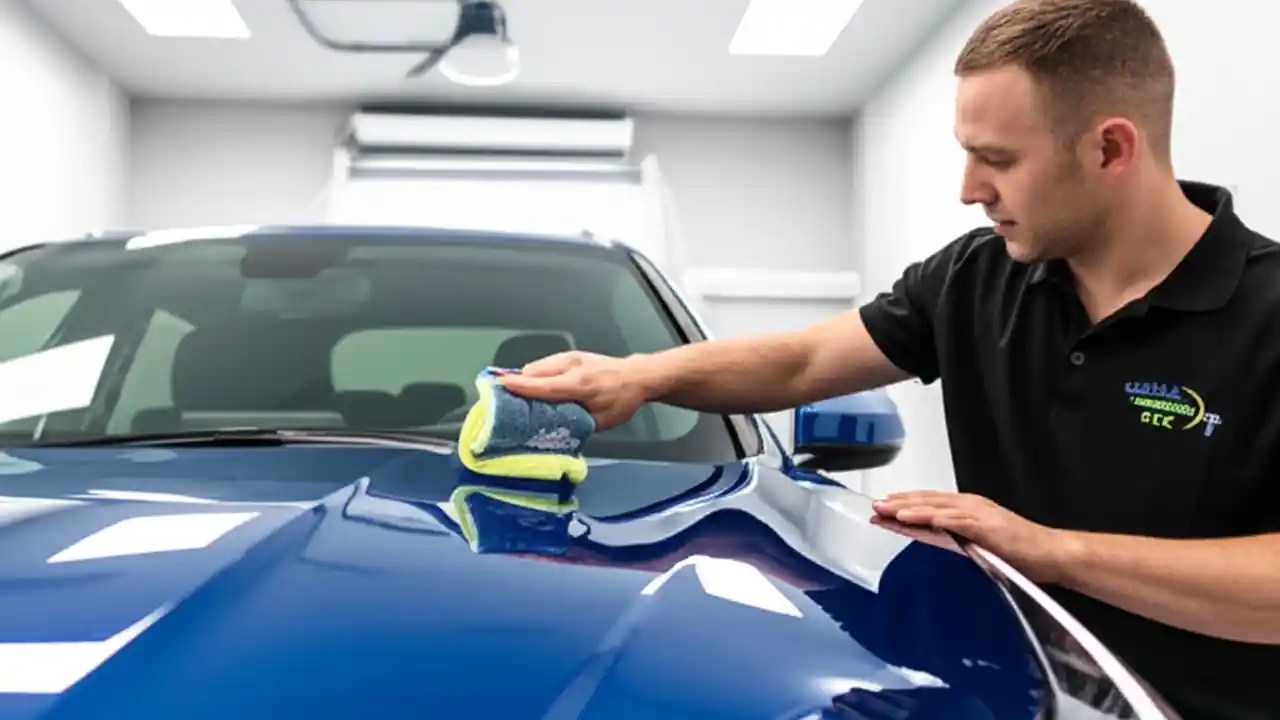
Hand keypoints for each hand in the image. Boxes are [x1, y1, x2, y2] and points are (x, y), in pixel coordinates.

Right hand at [497, 351, 649, 430]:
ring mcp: (570, 357)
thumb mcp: (600, 421)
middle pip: (534, 372)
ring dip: (527, 379)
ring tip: (520, 395)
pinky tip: (536, 386)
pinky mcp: (570, 354)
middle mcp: (571, 367)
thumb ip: (575, 425)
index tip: (500, 386)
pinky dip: (536, 374)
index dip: (520, 386)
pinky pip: (545, 364)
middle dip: (519, 384)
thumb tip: (552, 433)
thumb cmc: (620, 401)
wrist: (636, 376)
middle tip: (507, 401)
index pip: (543, 385)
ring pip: (537, 366)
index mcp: (580, 385)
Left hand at [872, 490, 1072, 584]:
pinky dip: (934, 518)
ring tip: (887, 510)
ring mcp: (978, 514)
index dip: (902, 506)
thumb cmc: (1019, 551)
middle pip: (927, 502)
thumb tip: (928, 536)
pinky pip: (955, 520)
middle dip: (899, 503)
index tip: (880, 509)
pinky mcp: (987, 526)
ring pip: (936, 507)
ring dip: (910, 508)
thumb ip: (952, 538)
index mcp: (966, 510)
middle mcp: (969, 506)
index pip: (927, 505)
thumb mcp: (976, 543)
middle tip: (874, 506)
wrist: (1050, 554)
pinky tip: (918, 519)